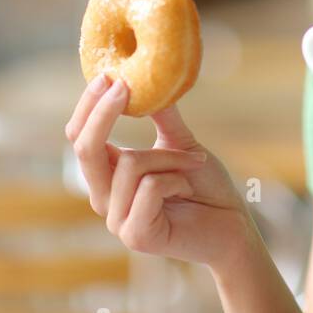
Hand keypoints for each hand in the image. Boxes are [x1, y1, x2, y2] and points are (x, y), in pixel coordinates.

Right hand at [64, 74, 254, 266]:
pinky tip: (189, 188)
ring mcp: (117, 221)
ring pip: (130, 165)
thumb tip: (144, 79)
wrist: (233, 226)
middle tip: (124, 85)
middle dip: (103, 114)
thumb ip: (161, 116)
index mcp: (108, 175)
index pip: (79, 137)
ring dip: (170, 157)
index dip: (88, 106)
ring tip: (194, 163)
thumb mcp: (181, 143)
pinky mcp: (136, 236)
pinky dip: (177, 178)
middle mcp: (105, 198)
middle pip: (86, 149)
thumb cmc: (205, 187)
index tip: (109, 76)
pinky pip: (151, 186)